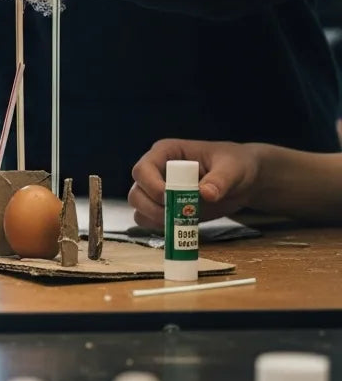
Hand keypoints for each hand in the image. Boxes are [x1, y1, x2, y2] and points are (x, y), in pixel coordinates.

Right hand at [129, 139, 261, 227]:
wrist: (243, 182)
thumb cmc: (236, 165)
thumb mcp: (232, 169)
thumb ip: (220, 180)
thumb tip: (206, 194)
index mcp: (165, 153)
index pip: (142, 169)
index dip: (151, 186)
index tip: (170, 198)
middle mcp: (155, 171)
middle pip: (136, 193)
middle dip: (153, 208)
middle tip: (177, 216)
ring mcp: (157, 191)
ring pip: (139, 208)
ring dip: (156, 219)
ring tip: (182, 221)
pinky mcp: (164, 208)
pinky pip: (150, 221)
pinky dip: (161, 227)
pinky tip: (181, 226)